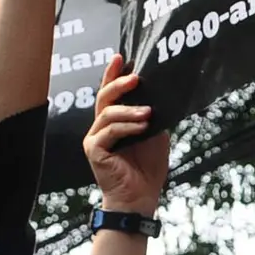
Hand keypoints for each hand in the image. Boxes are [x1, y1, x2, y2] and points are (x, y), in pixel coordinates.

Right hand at [85, 57, 168, 215]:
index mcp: (113, 121)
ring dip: (130, 110)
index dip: (112, 74)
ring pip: (108, 113)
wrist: (141, 197)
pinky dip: (127, 127)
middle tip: (136, 77)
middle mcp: (100, 127)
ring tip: (148, 113)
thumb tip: (160, 94)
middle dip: (119, 83)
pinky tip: (142, 127)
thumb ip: (151, 116)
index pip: (110, 93)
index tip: (120, 57)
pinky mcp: (94, 150)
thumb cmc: (146, 167)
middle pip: (104, 97)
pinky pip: (109, 132)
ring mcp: (95, 138)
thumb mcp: (155, 135)